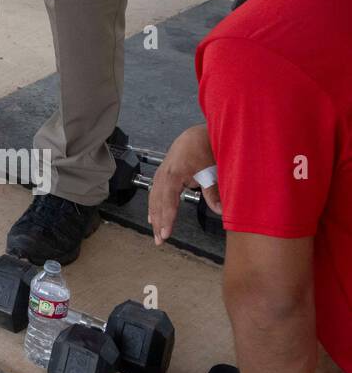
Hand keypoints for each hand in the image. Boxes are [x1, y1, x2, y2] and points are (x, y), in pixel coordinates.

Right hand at [149, 123, 217, 245]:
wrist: (199, 131)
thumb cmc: (207, 147)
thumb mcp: (213, 168)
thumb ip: (214, 191)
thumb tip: (220, 212)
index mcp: (174, 172)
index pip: (167, 200)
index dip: (166, 218)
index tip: (166, 234)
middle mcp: (164, 173)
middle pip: (157, 201)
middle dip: (158, 222)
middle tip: (160, 241)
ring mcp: (162, 172)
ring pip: (154, 197)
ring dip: (154, 216)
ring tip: (156, 234)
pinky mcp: (164, 173)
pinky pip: (155, 192)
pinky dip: (154, 206)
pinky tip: (152, 217)